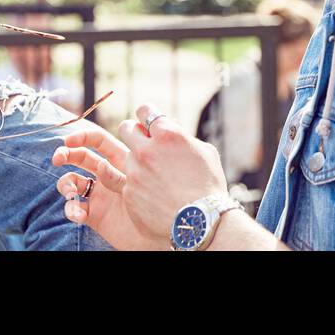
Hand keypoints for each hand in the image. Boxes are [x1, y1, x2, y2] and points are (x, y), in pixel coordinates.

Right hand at [51, 127, 165, 250]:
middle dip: (66, 153)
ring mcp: (99, 194)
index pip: (98, 140)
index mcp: (121, 160)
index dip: (82, 137)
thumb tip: (102, 165)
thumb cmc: (162, 204)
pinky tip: (79, 215)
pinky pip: (74, 208)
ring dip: (64, 184)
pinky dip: (71, 209)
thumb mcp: (144, 182)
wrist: (164, 232)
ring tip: (69, 194)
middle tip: (57, 158)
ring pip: (72, 181)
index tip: (68, 140)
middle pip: (81, 156)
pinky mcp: (93, 214)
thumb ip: (121, 173)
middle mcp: (107, 175)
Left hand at [115, 103, 228, 239]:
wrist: (199, 223)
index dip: (147, 115)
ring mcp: (135, 172)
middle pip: (126, 128)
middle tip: (142, 141)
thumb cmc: (208, 187)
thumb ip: (184, 137)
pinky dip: (136, 184)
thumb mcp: (205, 152)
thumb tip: (173, 129)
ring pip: (125, 156)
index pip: (144, 110)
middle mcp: (147, 150)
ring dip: (137, 162)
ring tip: (154, 175)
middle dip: (134, 132)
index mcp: (168, 135)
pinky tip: (150, 193)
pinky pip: (126, 181)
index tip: (150, 122)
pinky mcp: (128, 192)